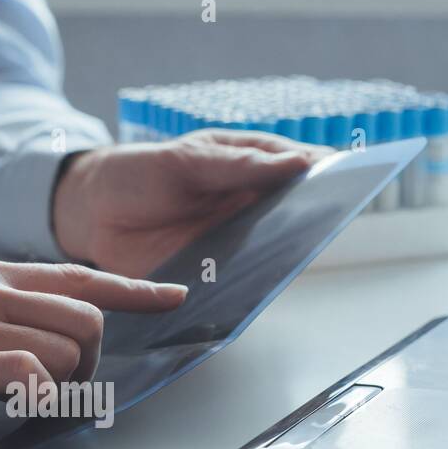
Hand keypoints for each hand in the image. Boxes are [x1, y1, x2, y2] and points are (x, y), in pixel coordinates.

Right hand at [0, 256, 187, 414]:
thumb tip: (24, 339)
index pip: (75, 275)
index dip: (130, 288)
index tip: (171, 294)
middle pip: (88, 316)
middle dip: (92, 358)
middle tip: (65, 384)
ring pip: (71, 347)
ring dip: (65, 381)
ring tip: (27, 396)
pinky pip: (37, 376)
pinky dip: (39, 397)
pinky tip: (12, 402)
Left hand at [52, 130, 328, 276]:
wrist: (93, 212)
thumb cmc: (142, 172)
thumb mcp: (187, 159)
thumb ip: (238, 165)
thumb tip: (302, 163)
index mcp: (253, 167)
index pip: (304, 169)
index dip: (332, 175)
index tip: (354, 180)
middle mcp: (253, 207)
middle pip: (297, 217)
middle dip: (313, 221)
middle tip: (323, 224)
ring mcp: (236, 242)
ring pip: (273, 254)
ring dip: (282, 259)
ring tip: (291, 258)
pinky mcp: (214, 275)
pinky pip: (240, 285)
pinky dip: (248, 289)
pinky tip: (254, 289)